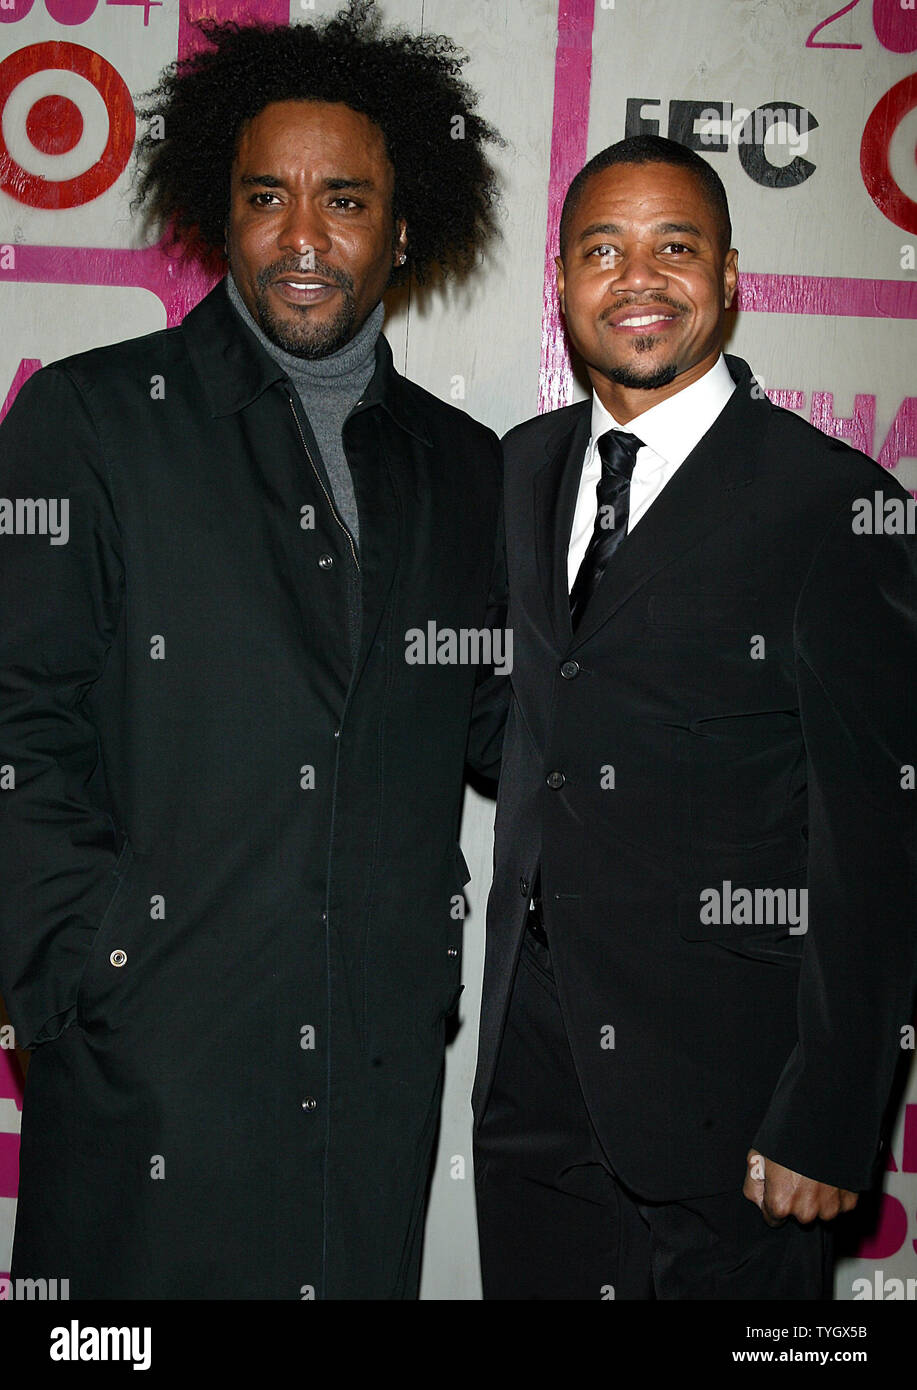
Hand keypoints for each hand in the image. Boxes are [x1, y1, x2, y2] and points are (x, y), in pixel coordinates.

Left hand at [743, 1149, 858, 1226]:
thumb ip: (753, 1185)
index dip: (773, 1202)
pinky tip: (829, 1173)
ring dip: (818, 1198)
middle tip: (798, 1175)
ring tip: (814, 1173)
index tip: (778, 1188)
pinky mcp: (849, 1202)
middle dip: (797, 1200)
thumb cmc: (787, 1138)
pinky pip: (839, 1204)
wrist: (824, 1122)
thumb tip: (759, 1200)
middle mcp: (805, 1212)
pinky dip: (835, 1193)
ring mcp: (829, 1208)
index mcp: (781, 1203)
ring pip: (820, 1211)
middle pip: (798, 1215)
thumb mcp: (757, 1156)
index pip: (773, 1219)